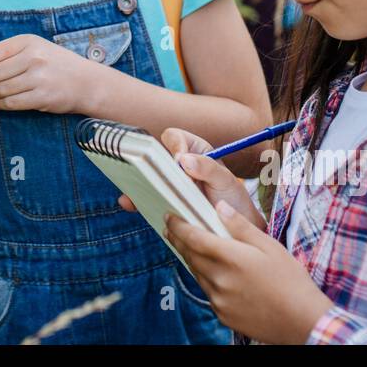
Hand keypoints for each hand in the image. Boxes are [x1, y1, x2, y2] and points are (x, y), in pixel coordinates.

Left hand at [0, 33, 94, 113]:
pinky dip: (1, 105)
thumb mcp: (35, 48)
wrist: (86, 82)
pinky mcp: (42, 97)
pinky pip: (10, 103)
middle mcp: (33, 57)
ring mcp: (39, 78)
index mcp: (28, 42)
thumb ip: (8, 53)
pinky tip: (4, 102)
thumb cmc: (55, 64)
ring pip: (0, 90)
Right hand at [117, 127, 265, 231]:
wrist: (238, 229)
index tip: (178, 161)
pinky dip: (137, 200)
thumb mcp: (226, 181)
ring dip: (136, 182)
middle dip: (144, 163)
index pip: (174, 137)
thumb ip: (208, 167)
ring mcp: (170, 184)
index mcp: (194, 151)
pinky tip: (130, 204)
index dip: (173, 145)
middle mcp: (178, 165)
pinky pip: (147, 198)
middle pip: (154, 156)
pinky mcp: (165, 202)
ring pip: (146, 177)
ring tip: (129, 193)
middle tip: (142, 174)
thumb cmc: (233, 199)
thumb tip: (183, 159)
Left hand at [164, 202, 333, 343]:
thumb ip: (241, 226)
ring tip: (188, 247)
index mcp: (230, 258)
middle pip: (190, 255)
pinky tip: (211, 273)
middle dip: (178, 240)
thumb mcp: (269, 246)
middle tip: (171, 228)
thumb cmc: (290, 280)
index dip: (178, 226)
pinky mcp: (223, 314)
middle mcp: (219, 279)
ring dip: (191, 259)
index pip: (193, 238)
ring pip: (197, 274)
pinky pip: (208, 292)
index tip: (169, 216)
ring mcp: (219, 299)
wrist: (302, 322)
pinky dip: (205, 279)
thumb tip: (219, 206)